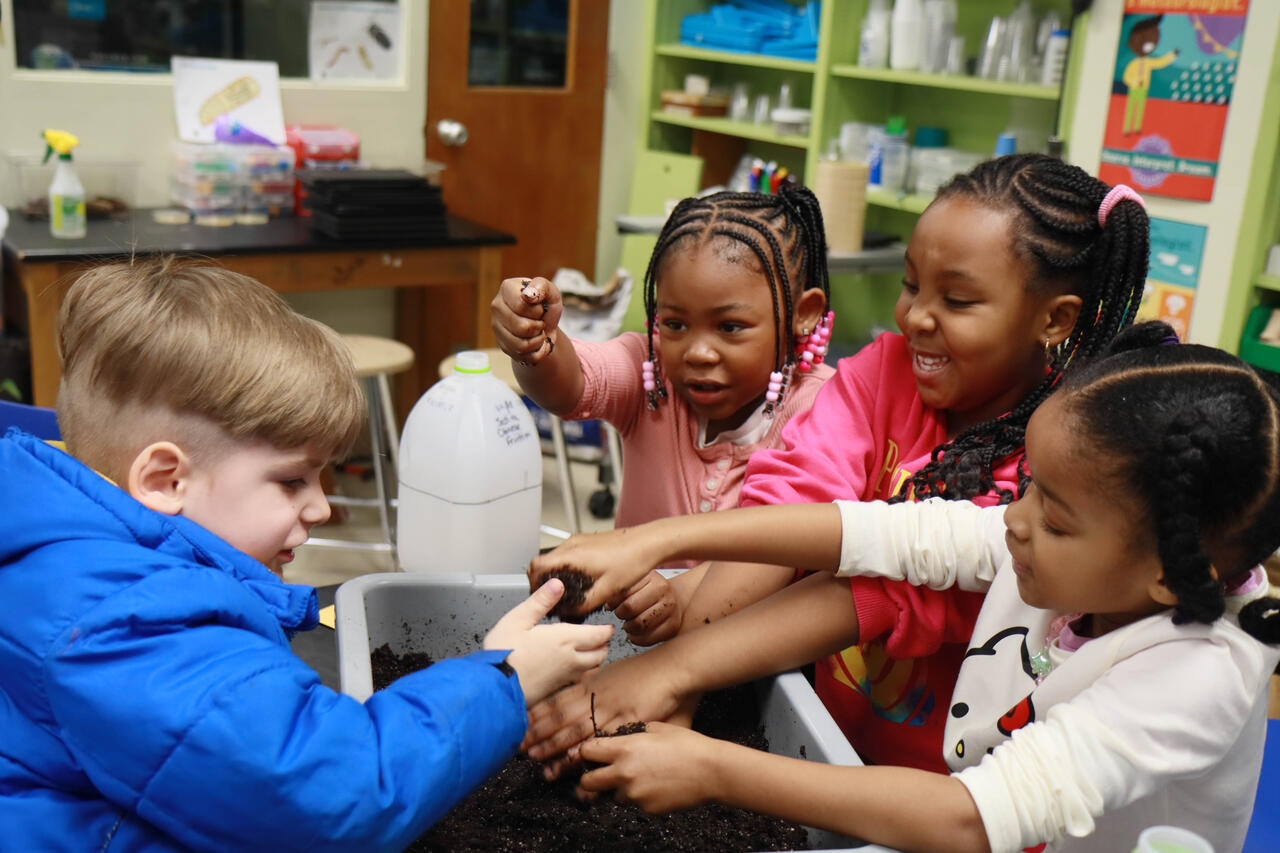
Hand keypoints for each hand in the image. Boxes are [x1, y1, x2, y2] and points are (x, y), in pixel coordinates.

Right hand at [484, 578, 613, 706]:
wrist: (493, 688)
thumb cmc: (503, 653)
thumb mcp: (518, 619)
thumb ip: (540, 602)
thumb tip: (557, 584)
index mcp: (564, 639)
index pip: (598, 635)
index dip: (606, 630)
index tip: (607, 626)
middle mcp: (570, 660)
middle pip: (600, 654)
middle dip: (603, 645)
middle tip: (600, 637)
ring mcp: (564, 678)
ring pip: (591, 669)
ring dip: (594, 659)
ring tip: (589, 651)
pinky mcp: (555, 691)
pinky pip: (577, 681)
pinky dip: (581, 673)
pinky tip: (570, 668)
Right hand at [490, 275, 563, 364]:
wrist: (546, 323)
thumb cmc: (546, 304)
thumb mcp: (551, 292)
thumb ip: (542, 287)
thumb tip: (528, 295)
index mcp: (507, 289)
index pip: (522, 306)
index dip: (537, 310)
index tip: (540, 308)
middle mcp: (497, 307)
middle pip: (521, 327)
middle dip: (539, 327)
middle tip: (541, 321)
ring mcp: (497, 327)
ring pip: (520, 344)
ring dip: (538, 340)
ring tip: (538, 331)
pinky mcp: (502, 344)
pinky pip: (522, 355)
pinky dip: (536, 351)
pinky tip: (536, 341)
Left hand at [521, 647, 684, 765]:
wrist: (674, 668)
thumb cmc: (645, 670)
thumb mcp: (612, 670)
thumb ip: (593, 679)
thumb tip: (577, 682)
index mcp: (592, 683)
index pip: (558, 699)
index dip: (538, 714)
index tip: (520, 724)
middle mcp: (597, 695)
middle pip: (562, 716)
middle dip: (539, 734)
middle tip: (521, 748)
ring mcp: (612, 708)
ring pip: (578, 729)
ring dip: (556, 746)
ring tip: (539, 760)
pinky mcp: (629, 720)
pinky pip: (604, 738)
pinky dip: (588, 749)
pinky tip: (575, 759)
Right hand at [528, 527, 665, 619]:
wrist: (649, 542)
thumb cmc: (633, 560)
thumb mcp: (608, 589)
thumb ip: (585, 604)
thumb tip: (569, 614)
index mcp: (573, 554)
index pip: (537, 565)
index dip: (532, 582)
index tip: (539, 595)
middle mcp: (573, 544)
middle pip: (544, 562)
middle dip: (544, 581)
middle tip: (552, 597)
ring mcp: (580, 541)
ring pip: (556, 558)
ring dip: (556, 574)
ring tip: (567, 591)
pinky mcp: (588, 541)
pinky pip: (568, 555)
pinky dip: (567, 568)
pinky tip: (581, 581)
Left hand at [577, 722, 717, 812]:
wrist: (711, 771)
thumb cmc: (687, 745)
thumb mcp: (657, 727)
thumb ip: (632, 733)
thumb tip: (620, 737)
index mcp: (625, 749)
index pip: (587, 752)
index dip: (587, 752)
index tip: (591, 754)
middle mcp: (624, 773)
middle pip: (587, 782)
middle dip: (590, 778)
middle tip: (600, 774)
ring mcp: (634, 794)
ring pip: (612, 795)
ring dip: (620, 789)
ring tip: (642, 778)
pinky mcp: (646, 809)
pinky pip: (634, 804)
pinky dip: (640, 797)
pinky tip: (657, 785)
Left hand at [613, 571, 681, 645]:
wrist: (675, 600)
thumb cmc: (649, 593)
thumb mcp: (636, 583)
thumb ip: (619, 588)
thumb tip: (600, 598)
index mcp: (651, 576)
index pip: (623, 591)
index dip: (612, 601)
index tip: (610, 605)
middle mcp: (663, 589)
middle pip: (630, 607)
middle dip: (620, 614)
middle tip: (620, 614)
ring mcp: (670, 608)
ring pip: (639, 624)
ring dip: (628, 628)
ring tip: (628, 624)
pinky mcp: (673, 625)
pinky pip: (648, 638)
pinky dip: (636, 639)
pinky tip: (635, 633)